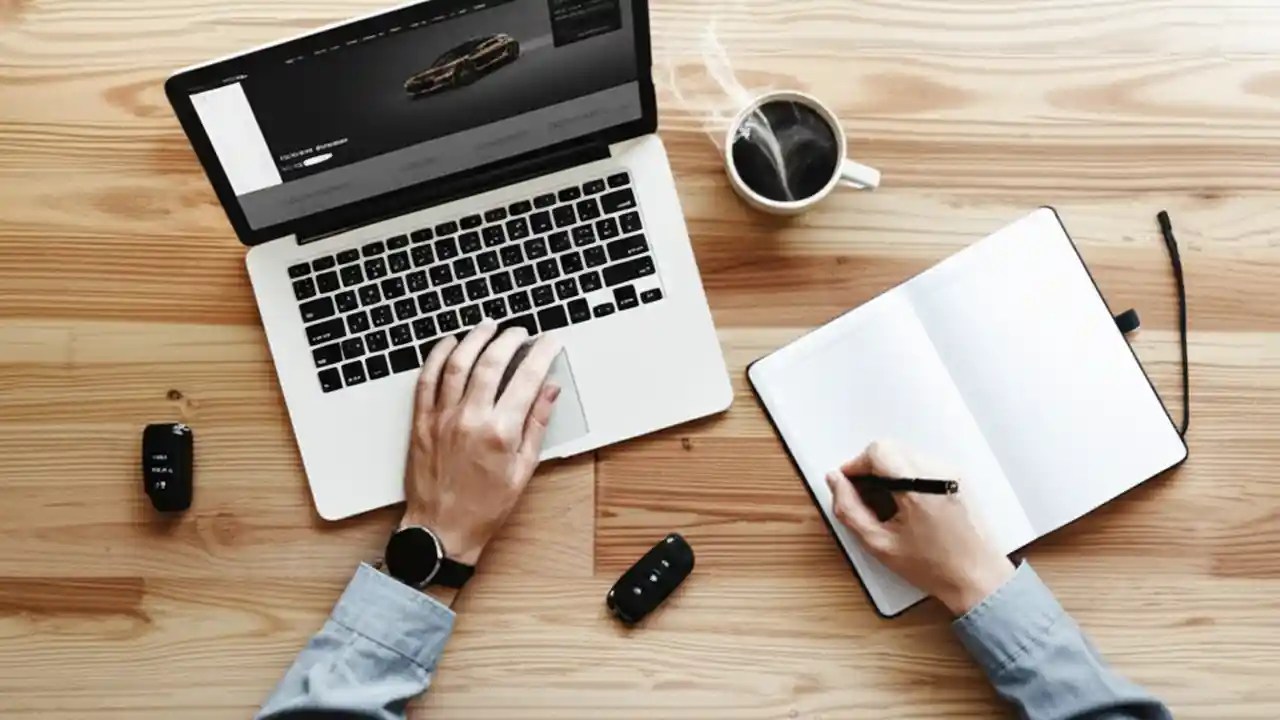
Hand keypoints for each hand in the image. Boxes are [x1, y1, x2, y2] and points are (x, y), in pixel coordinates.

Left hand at [402, 319, 561, 566]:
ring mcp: (442, 418)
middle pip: (491, 362)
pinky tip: (449, 344)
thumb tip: (549, 390)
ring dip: (475, 338)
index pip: (526, 378)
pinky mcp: (421, 422)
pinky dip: (438, 356)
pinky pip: (426, 380)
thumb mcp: (523, 469)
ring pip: (457, 363)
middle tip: (521, 332)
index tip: (550, 341)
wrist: (441, 529)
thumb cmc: (484, 507)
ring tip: (488, 327)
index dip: (542, 353)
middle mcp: (470, 419)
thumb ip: (536, 424)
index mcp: (500, 432)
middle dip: (510, 340)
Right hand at [825, 441, 1013, 615]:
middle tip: (865, 497)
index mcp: (919, 487)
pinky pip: (924, 464)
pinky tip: (908, 505)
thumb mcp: (880, 544)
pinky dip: (908, 477)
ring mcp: (952, 473)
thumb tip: (836, 483)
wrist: (978, 578)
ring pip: (906, 455)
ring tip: (889, 505)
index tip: (848, 484)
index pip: (878, 451)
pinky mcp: (959, 478)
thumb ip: (849, 510)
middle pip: (891, 449)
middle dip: (871, 469)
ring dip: (890, 473)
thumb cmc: (935, 568)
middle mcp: (939, 473)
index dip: (855, 465)